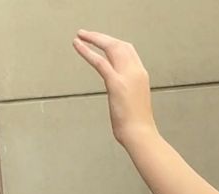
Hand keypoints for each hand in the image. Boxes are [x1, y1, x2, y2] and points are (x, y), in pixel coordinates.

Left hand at [72, 30, 157, 146]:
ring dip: (94, 38)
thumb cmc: (137, 125)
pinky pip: (99, 61)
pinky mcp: (116, 83)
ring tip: (80, 35)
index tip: (102, 41)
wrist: (141, 134)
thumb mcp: (135, 102)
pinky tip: (77, 44)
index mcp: (141, 75)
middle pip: (119, 45)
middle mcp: (136, 71)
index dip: (113, 43)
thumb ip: (128, 92)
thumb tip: (119, 94)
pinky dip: (86, 51)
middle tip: (87, 34)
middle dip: (102, 37)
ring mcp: (127, 76)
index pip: (128, 51)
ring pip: (110, 47)